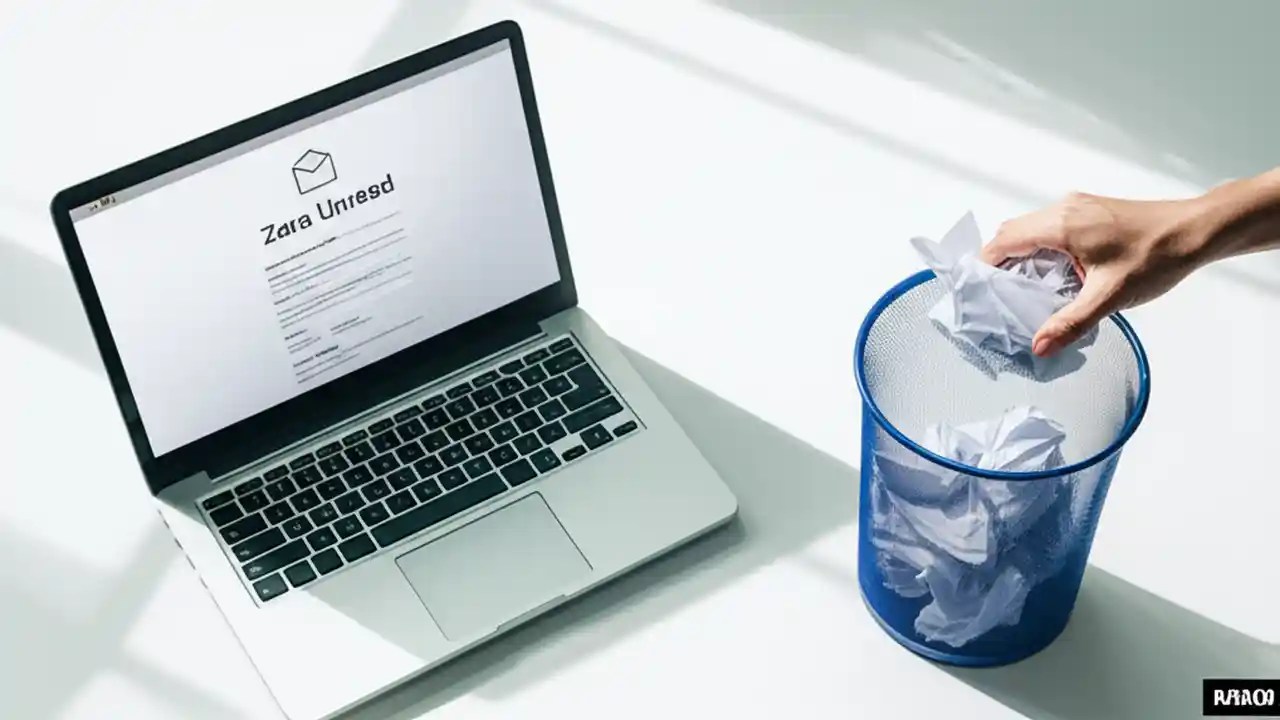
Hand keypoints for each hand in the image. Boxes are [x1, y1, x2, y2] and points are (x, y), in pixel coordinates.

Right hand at [980, 192, 1204, 356]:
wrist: (1196, 231)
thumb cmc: (1156, 256)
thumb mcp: (1110, 296)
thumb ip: (1070, 322)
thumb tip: (1039, 347)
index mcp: (1062, 225)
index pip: (1003, 241)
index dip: (985, 265)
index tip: (979, 291)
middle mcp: (1065, 209)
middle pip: (1012, 232)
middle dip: (999, 263)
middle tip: (998, 297)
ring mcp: (1078, 206)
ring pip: (1031, 229)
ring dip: (1021, 257)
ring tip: (1025, 291)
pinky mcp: (1090, 211)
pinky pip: (1050, 227)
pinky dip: (1041, 249)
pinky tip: (1054, 276)